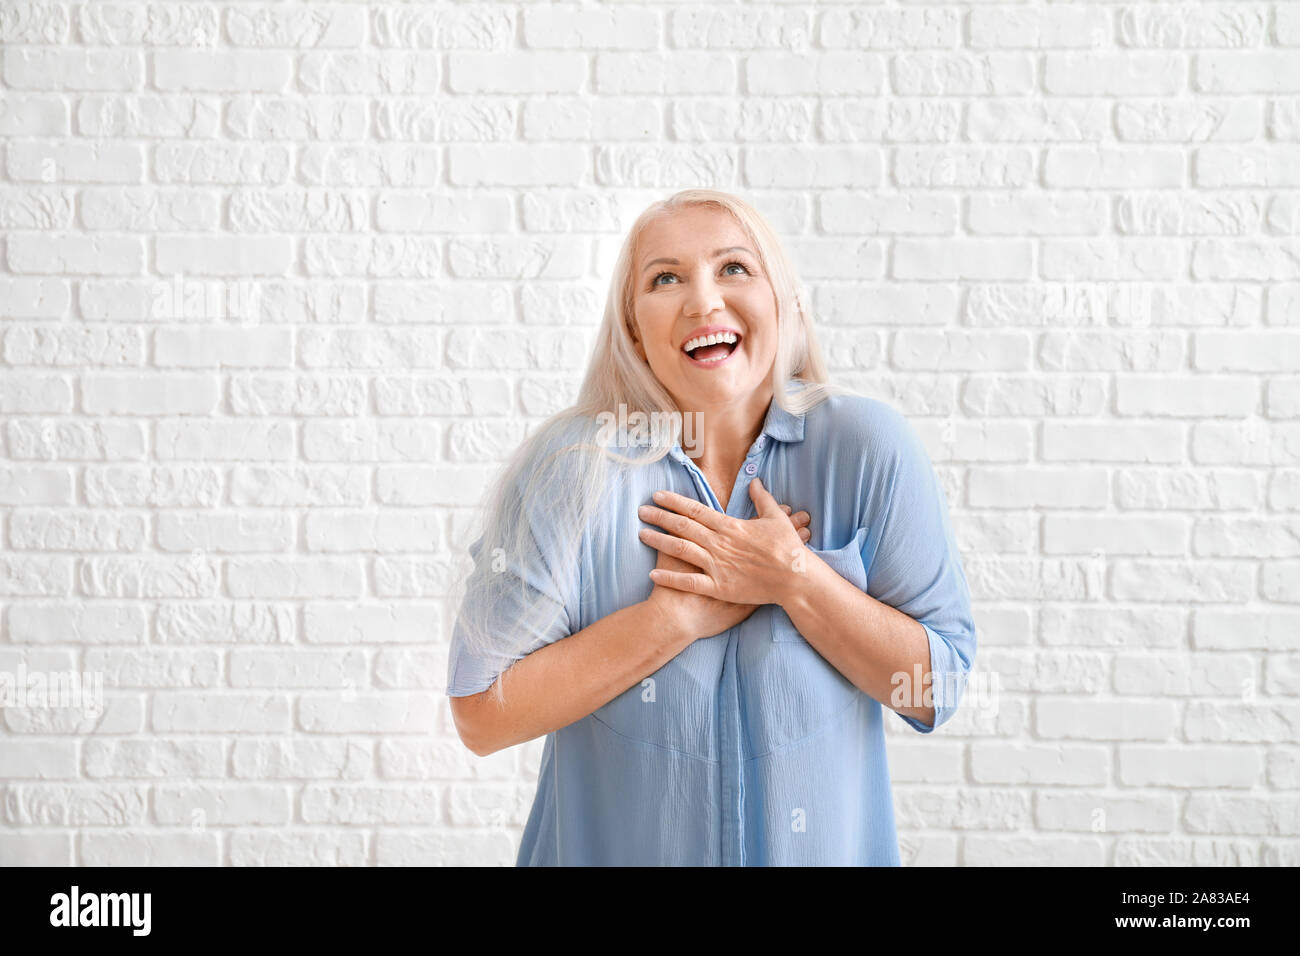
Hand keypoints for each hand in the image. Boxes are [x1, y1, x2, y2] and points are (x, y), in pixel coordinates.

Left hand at [644, 500, 810, 641]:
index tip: (658, 496)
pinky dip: (670, 577)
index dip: (674, 502)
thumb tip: (755, 482)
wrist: (795, 578)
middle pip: (683, 527)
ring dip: (659, 541)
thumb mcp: (776, 518)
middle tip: (641, 511)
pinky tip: (653, 572)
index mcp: (730, 526)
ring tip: (641, 534)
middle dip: (660, 517)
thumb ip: (762, 498)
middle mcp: (719, 543)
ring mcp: (718, 566)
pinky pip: (689, 582)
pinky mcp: (720, 587)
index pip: (696, 510)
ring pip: (681, 550)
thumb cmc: (787, 548)